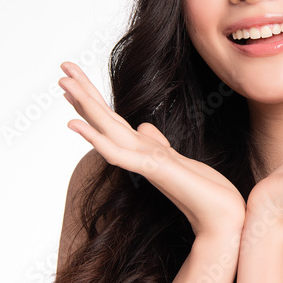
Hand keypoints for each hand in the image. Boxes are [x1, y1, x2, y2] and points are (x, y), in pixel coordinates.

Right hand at [58, 61, 246, 239]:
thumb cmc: (200, 189)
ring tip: (63, 83)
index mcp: (140, 148)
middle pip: (104, 117)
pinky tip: (77, 125)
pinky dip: (96, 139)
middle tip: (62, 67)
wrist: (220, 215)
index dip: (91, 98)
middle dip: (83, 92)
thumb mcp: (174, 157)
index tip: (71, 77)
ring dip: (84, 106)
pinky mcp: (152, 170)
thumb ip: (155, 142)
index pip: (110, 119)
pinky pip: (117, 153)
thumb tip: (144, 126)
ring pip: (105, 129)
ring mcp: (142, 161)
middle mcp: (136, 153)